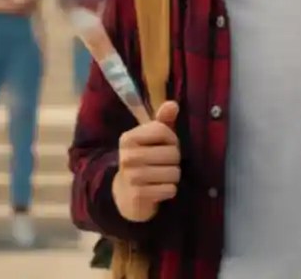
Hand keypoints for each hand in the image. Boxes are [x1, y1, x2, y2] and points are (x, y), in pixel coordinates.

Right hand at [112, 101, 181, 222]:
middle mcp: (127, 156)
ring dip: (173, 176)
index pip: (163, 131)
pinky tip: (158, 189)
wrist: (125, 193)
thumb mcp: (150, 139)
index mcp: (128, 138)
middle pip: (172, 153)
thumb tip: (173, 104)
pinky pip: (170, 189)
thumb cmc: (143, 160)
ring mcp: (132, 177)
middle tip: (163, 164)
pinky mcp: (139, 196)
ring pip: (174, 173)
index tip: (165, 145)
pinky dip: (169, 190)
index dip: (172, 139)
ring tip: (161, 176)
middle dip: (174, 160)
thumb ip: (162, 121)